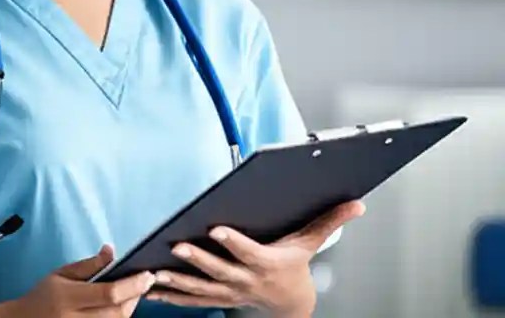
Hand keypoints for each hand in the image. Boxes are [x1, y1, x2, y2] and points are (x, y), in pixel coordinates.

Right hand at [10, 244, 155, 315]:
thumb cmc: (44, 295)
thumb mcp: (61, 274)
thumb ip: (88, 265)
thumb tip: (111, 250)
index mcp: (67, 298)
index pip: (108, 294)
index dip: (132, 285)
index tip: (148, 275)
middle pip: (118, 312)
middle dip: (135, 296)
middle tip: (143, 282)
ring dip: (130, 308)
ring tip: (130, 293)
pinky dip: (119, 317)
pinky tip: (118, 307)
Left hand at [147, 200, 364, 316]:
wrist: (289, 302)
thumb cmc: (293, 265)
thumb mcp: (310, 243)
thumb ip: (329, 222)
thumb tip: (357, 204)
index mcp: (265, 263)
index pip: (247, 252)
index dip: (233, 242)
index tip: (216, 229)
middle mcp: (245, 281)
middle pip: (219, 271)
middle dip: (198, 260)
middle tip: (177, 247)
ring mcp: (229, 292)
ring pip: (200, 289)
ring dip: (176, 282)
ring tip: (153, 272)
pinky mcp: (216, 298)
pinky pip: (190, 300)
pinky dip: (170, 295)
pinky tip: (149, 287)